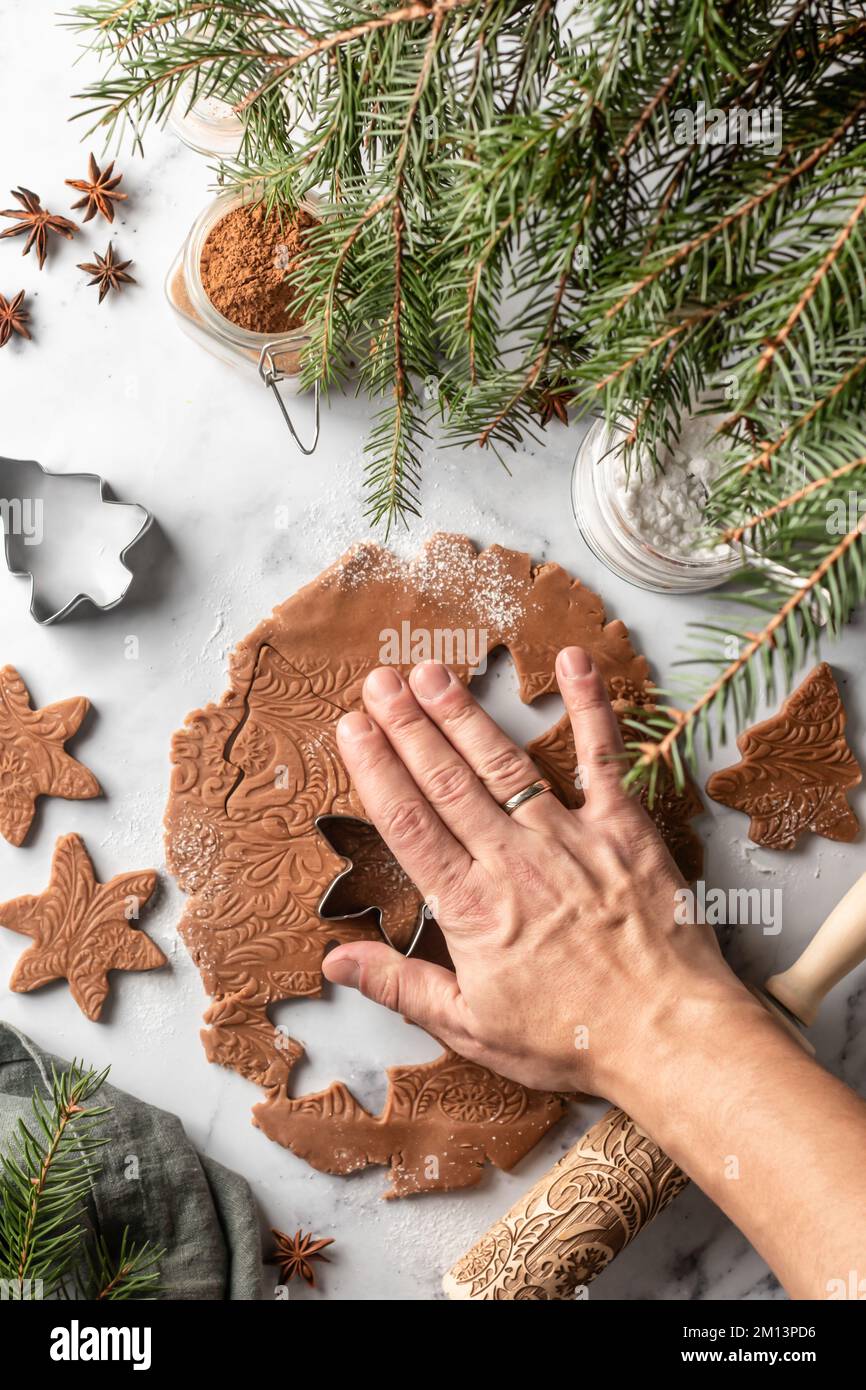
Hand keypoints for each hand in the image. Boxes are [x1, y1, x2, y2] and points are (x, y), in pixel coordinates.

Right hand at [323, 647, 747, 1103]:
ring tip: (433, 673)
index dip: (377, 770)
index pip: (409, 825)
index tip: (352, 728)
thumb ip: (402, 986)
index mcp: (471, 909)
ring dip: (464, 714)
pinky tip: (572, 662)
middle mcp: (513, 861)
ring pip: (504, 764)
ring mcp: (569, 838)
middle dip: (408, 726)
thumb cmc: (574, 1040)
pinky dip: (590, 707)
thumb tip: (334, 962)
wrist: (669, 1037)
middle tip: (379, 680)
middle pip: (447, 782)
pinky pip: (604, 758)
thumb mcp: (474, 1028)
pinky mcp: (623, 829)